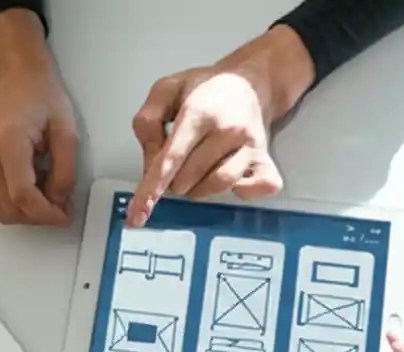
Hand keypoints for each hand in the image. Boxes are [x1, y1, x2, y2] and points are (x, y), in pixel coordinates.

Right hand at [0, 9, 76, 226]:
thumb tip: (58, 202)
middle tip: (59, 203)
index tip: (64, 215)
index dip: (45, 213)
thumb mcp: (68, 131)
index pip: (21, 194)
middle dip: (37, 215)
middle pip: (8, 208)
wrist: (17, 81)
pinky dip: (13, 203)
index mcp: (7, 139)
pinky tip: (28, 184)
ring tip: (43, 189)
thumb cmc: (42, 99)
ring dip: (25, 212)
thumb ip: (66, 171)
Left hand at [126, 26, 314, 226]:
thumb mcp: (166, 90)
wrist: (251, 81)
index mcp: (198, 111)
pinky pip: (260, 186)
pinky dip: (245, 192)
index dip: (152, 189)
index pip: (171, 159)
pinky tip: (233, 181)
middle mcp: (228, 129)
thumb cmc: (204, 89)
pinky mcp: (266, 157)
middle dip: (174, 181)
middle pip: (190, 178)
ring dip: (200, 189)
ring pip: (220, 185)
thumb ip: (147, 122)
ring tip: (196, 174)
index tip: (138, 217)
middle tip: (177, 165)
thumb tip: (150, 167)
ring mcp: (250, 145)